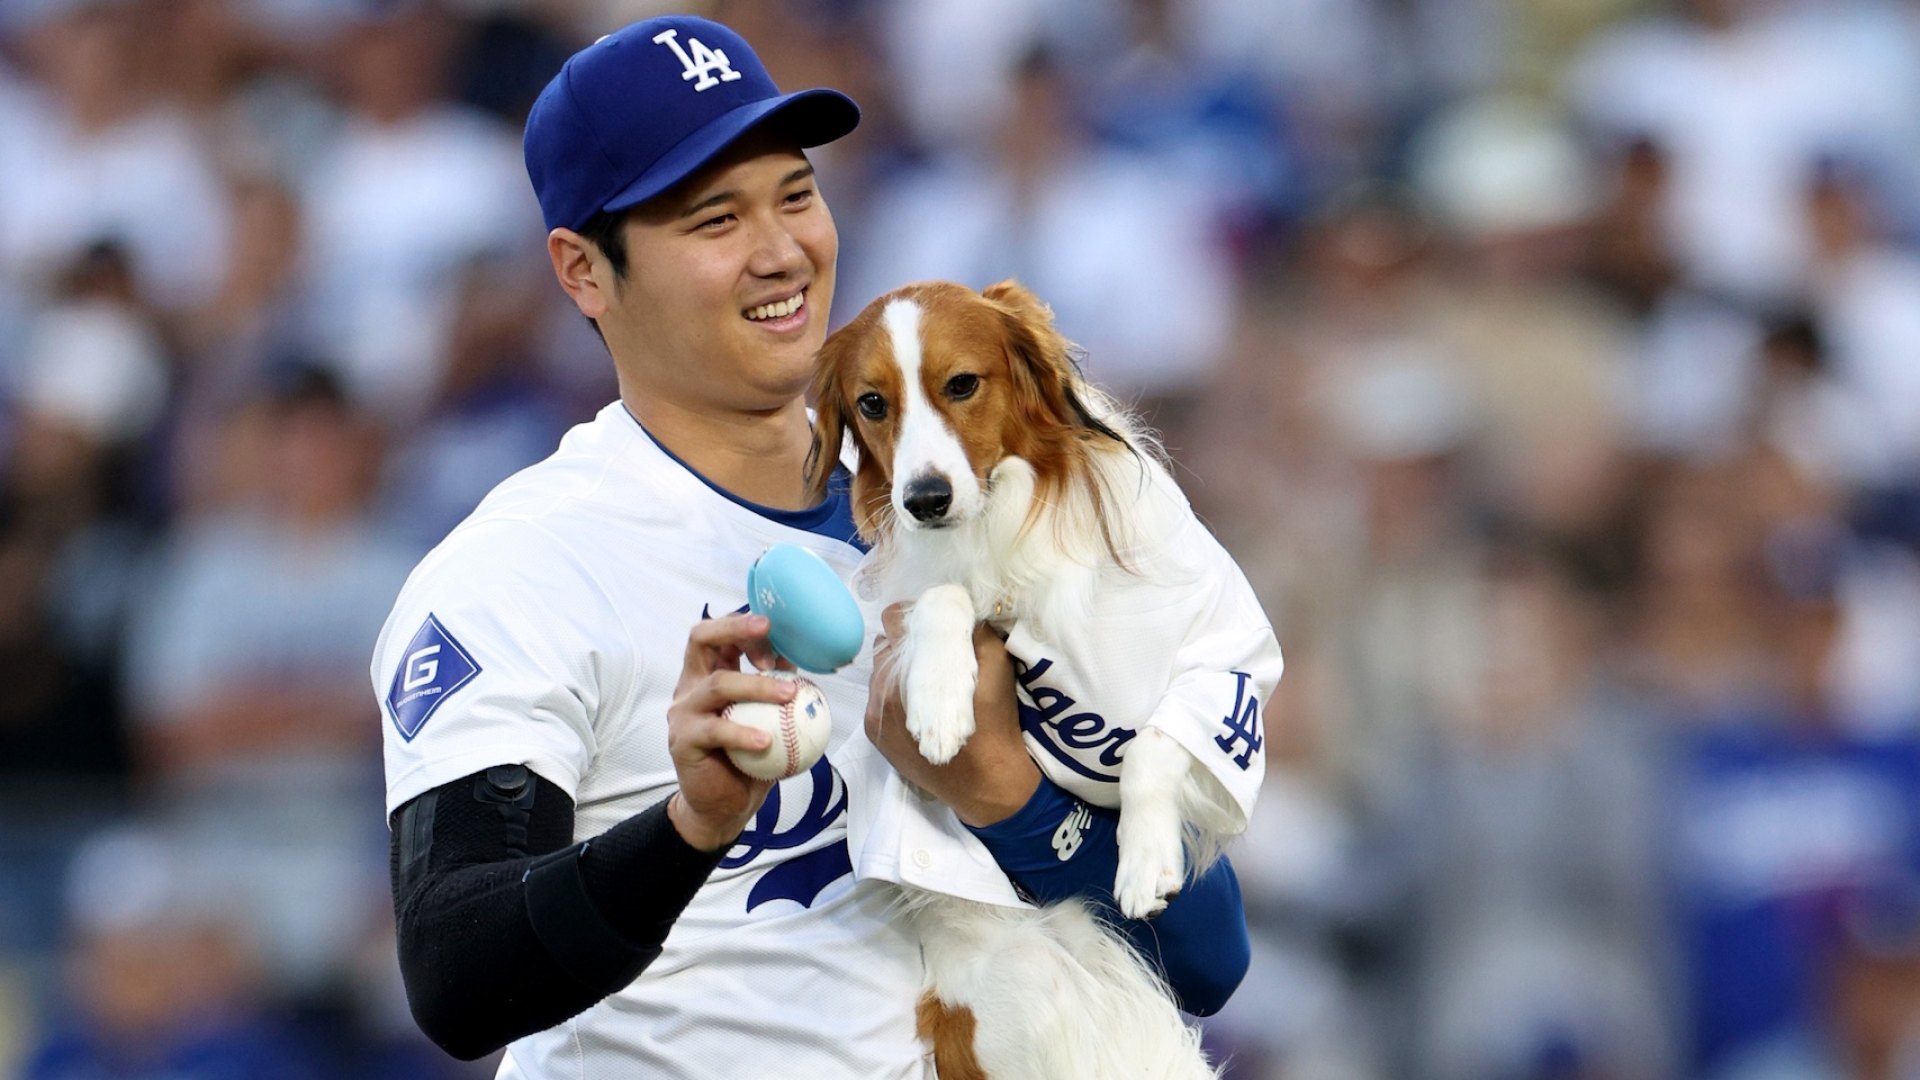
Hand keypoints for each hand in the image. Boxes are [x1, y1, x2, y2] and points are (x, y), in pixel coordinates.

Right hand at [666, 613, 792, 850]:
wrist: (723, 805)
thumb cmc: (748, 758)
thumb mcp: (768, 718)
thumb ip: (777, 688)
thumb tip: (801, 658)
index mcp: (708, 674)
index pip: (718, 633)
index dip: (744, 625)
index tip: (775, 631)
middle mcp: (691, 686)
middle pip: (701, 638)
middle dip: (734, 627)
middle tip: (767, 629)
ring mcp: (684, 712)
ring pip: (717, 684)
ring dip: (757, 685)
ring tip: (789, 694)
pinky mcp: (683, 741)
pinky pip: (715, 730)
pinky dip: (743, 732)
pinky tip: (766, 740)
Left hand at [867, 603, 1039, 826]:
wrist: (987, 785)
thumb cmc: (994, 724)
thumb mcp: (998, 668)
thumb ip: (977, 631)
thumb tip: (961, 611)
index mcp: (909, 667)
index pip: (895, 619)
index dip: (916, 614)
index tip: (936, 621)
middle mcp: (882, 688)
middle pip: (885, 645)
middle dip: (906, 641)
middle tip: (934, 650)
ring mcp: (875, 714)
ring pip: (879, 672)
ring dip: (899, 668)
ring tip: (927, 679)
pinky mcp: (875, 734)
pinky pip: (877, 699)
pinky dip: (894, 694)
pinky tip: (919, 704)